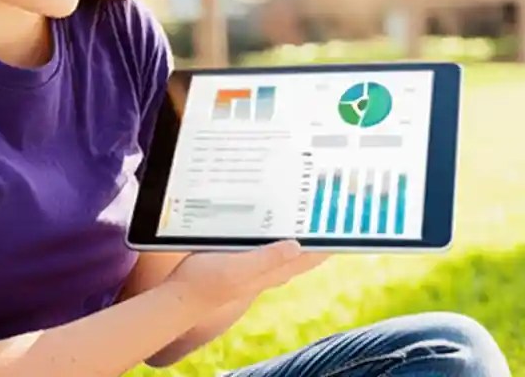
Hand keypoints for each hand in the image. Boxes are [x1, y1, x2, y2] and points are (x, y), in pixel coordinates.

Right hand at [164, 240, 328, 310]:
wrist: (181, 300)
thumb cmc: (207, 283)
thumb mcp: (239, 268)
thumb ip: (267, 258)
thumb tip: (296, 246)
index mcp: (270, 272)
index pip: (307, 258)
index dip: (326, 247)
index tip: (344, 233)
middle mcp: (266, 274)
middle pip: (301, 257)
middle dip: (317, 242)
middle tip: (331, 224)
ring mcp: (253, 272)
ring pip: (285, 255)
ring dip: (300, 241)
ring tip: (312, 227)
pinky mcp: (239, 268)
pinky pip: (267, 253)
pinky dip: (277, 243)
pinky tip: (274, 235)